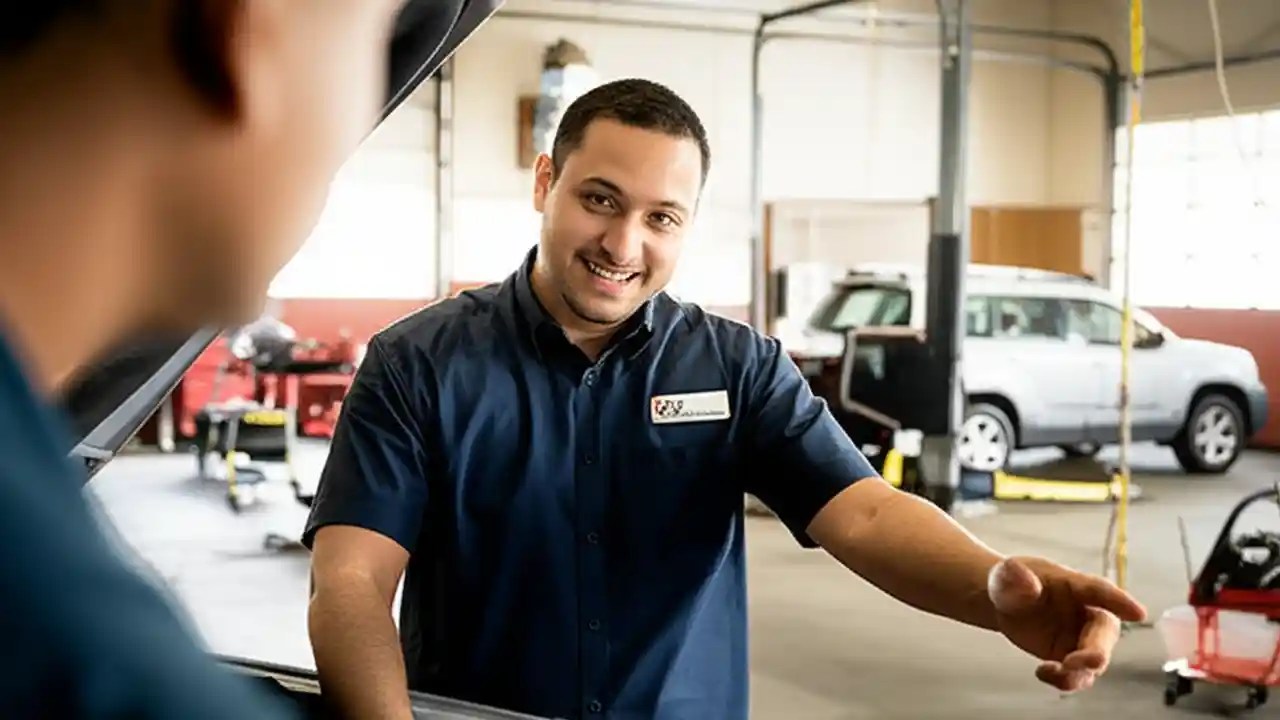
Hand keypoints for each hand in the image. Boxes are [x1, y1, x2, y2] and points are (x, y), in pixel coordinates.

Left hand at [988, 556, 1147, 692]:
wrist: (1006, 604)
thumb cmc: (1014, 583)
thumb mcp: (1006, 577)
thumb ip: (1013, 579)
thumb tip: (1021, 580)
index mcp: (1076, 585)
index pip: (1100, 590)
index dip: (1119, 601)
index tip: (1139, 613)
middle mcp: (1087, 612)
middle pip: (1104, 632)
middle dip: (1099, 649)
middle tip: (1088, 662)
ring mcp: (1082, 638)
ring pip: (1095, 661)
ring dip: (1080, 672)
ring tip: (1052, 670)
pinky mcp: (1073, 658)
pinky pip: (1078, 675)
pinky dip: (1065, 680)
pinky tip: (1042, 672)